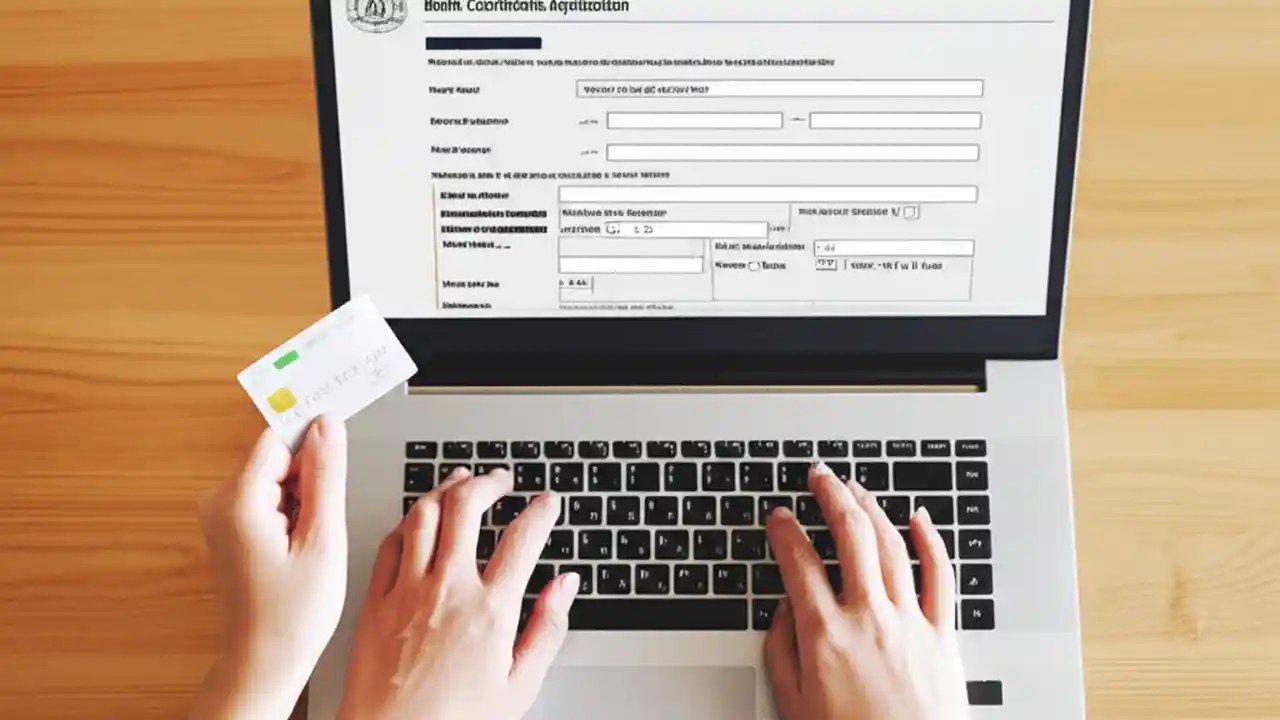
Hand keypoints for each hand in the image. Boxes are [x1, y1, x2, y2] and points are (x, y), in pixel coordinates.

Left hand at [191, 416, 348, 718]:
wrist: (265, 662)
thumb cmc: (291, 616)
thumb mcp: (323, 539)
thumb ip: (326, 475)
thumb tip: (327, 425)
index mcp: (238, 501)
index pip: (279, 436)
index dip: (314, 430)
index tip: (342, 416)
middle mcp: (220, 503)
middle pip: (280, 456)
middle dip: (313, 477)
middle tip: (325, 522)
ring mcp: (223, 515)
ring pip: (279, 478)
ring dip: (306, 499)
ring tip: (312, 543)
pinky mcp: (232, 527)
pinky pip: (272, 498)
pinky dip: (295, 513)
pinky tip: (303, 546)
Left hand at [339, 468, 577, 719]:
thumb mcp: (520, 686)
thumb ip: (548, 628)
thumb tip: (565, 587)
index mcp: (491, 610)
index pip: (523, 538)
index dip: (540, 511)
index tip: (546, 503)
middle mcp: (448, 590)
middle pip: (469, 507)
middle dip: (491, 482)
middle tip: (502, 479)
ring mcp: (407, 591)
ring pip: (425, 513)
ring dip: (448, 488)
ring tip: (462, 481)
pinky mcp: (375, 600)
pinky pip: (390, 541)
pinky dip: (407, 519)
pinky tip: (417, 516)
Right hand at [763, 464, 968, 719]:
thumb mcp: (794, 704)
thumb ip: (782, 651)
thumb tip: (782, 612)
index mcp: (825, 635)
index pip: (798, 562)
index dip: (785, 531)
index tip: (779, 518)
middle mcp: (868, 618)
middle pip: (850, 535)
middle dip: (831, 495)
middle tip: (820, 476)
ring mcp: (910, 622)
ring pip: (892, 545)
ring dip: (872, 508)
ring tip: (857, 489)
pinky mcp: (943, 635)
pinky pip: (940, 576)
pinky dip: (931, 541)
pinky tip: (919, 519)